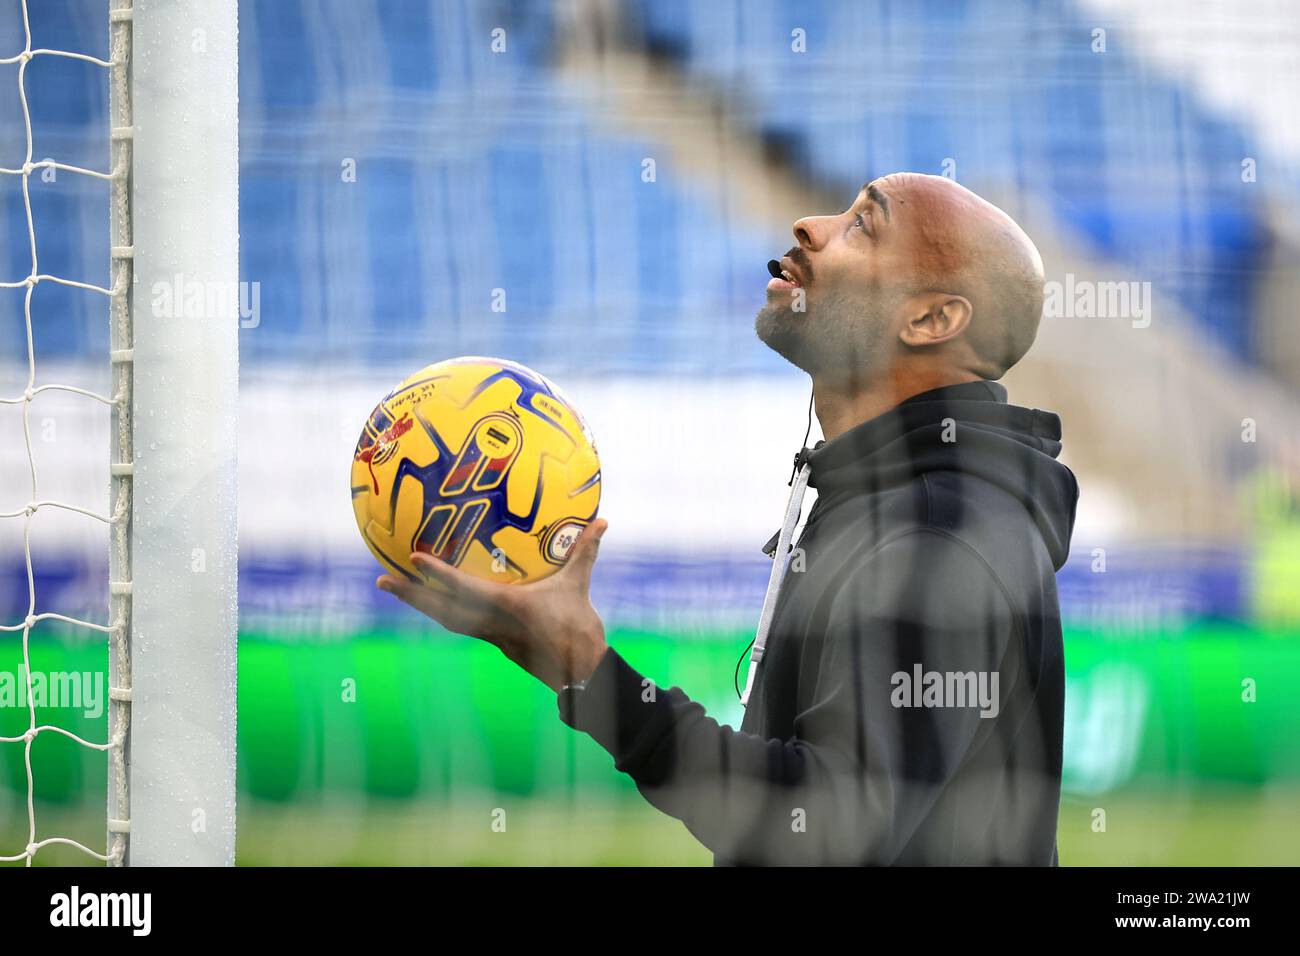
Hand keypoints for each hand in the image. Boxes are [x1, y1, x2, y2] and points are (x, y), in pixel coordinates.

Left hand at [376, 519, 609, 691]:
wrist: (580, 675)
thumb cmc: (579, 629)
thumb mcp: (579, 585)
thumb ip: (586, 551)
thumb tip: (602, 521)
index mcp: (507, 606)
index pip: (464, 588)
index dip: (438, 574)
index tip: (413, 559)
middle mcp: (490, 622)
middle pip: (440, 610)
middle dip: (410, 595)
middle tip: (381, 580)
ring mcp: (488, 635)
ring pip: (444, 620)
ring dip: (419, 605)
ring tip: (396, 588)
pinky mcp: (493, 642)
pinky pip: (458, 625)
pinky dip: (440, 612)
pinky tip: (433, 604)